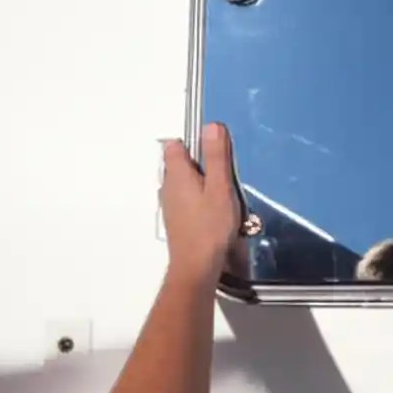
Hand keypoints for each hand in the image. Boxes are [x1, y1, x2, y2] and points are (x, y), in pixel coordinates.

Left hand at [160, 122, 239, 285]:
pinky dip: (199, 198)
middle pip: (180, 163)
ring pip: (184, 182)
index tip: (215, 149)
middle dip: (201, 162)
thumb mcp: (220, 187)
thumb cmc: (210, 227)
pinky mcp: (176, 219)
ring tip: (224, 193)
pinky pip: (187, 199)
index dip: (194, 142)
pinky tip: (216, 211)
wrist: (197, 267)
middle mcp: (168, 187)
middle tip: (225, 173)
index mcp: (176, 174)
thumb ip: (216, 157)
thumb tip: (211, 126)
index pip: (175, 145)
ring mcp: (170, 205)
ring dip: (201, 182)